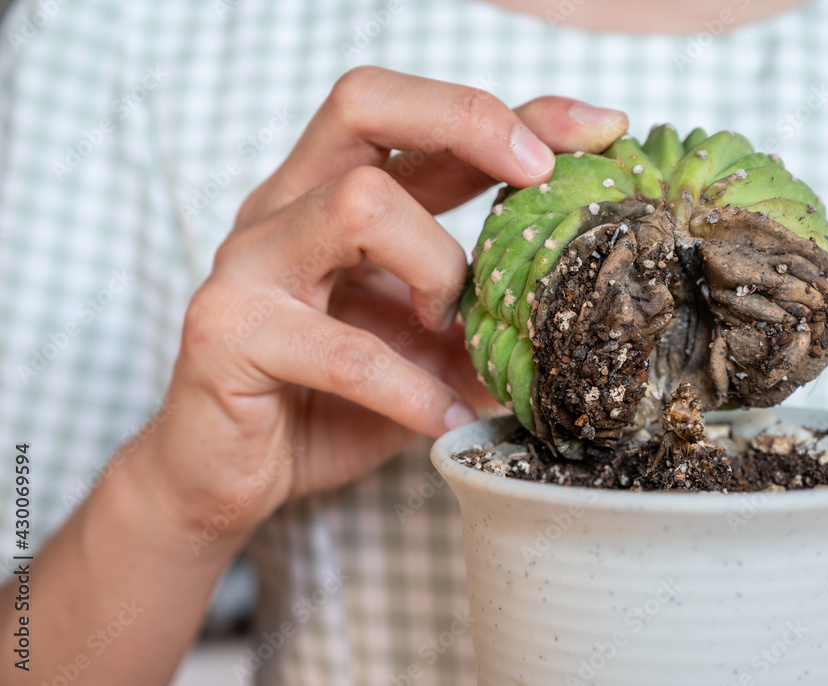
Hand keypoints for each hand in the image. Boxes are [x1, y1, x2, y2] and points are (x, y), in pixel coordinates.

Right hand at [134, 67, 628, 543]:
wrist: (227, 473)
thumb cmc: (324, 401)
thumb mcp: (420, 350)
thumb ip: (480, 320)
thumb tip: (577, 312)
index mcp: (329, 196)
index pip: (415, 119)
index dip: (506, 111)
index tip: (597, 128)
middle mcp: (284, 209)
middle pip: (365, 104)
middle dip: (469, 123)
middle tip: (539, 176)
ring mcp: (249, 265)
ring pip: (357, 205)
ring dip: (437, 266)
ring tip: (453, 326)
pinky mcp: (226, 334)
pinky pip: (339, 347)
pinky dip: (410, 387)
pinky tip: (441, 417)